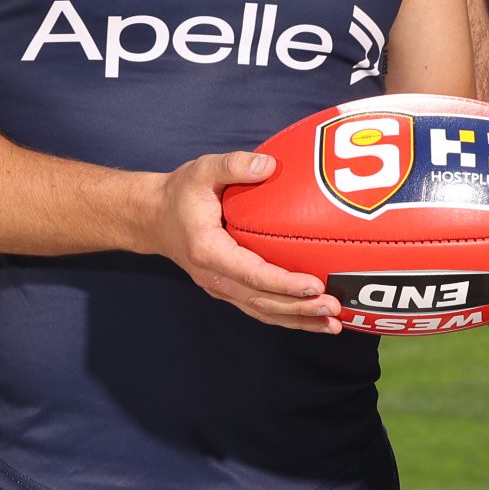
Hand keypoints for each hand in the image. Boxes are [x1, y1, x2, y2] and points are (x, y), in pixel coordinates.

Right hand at [149, 151, 339, 332]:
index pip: (251, 273)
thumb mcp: (203, 170)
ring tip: (333, 325)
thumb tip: (270, 165)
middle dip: (300, 308)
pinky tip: (315, 319)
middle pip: (261, 301)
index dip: (283, 282)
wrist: (153, 218)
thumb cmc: (181, 193)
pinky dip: (288, 317)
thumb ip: (234, 165)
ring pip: (262, 312)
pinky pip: (260, 308)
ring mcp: (221, 288)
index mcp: (208, 250)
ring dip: (298, 320)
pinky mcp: (229, 290)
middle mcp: (214, 277)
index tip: (314, 285)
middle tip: (335, 306)